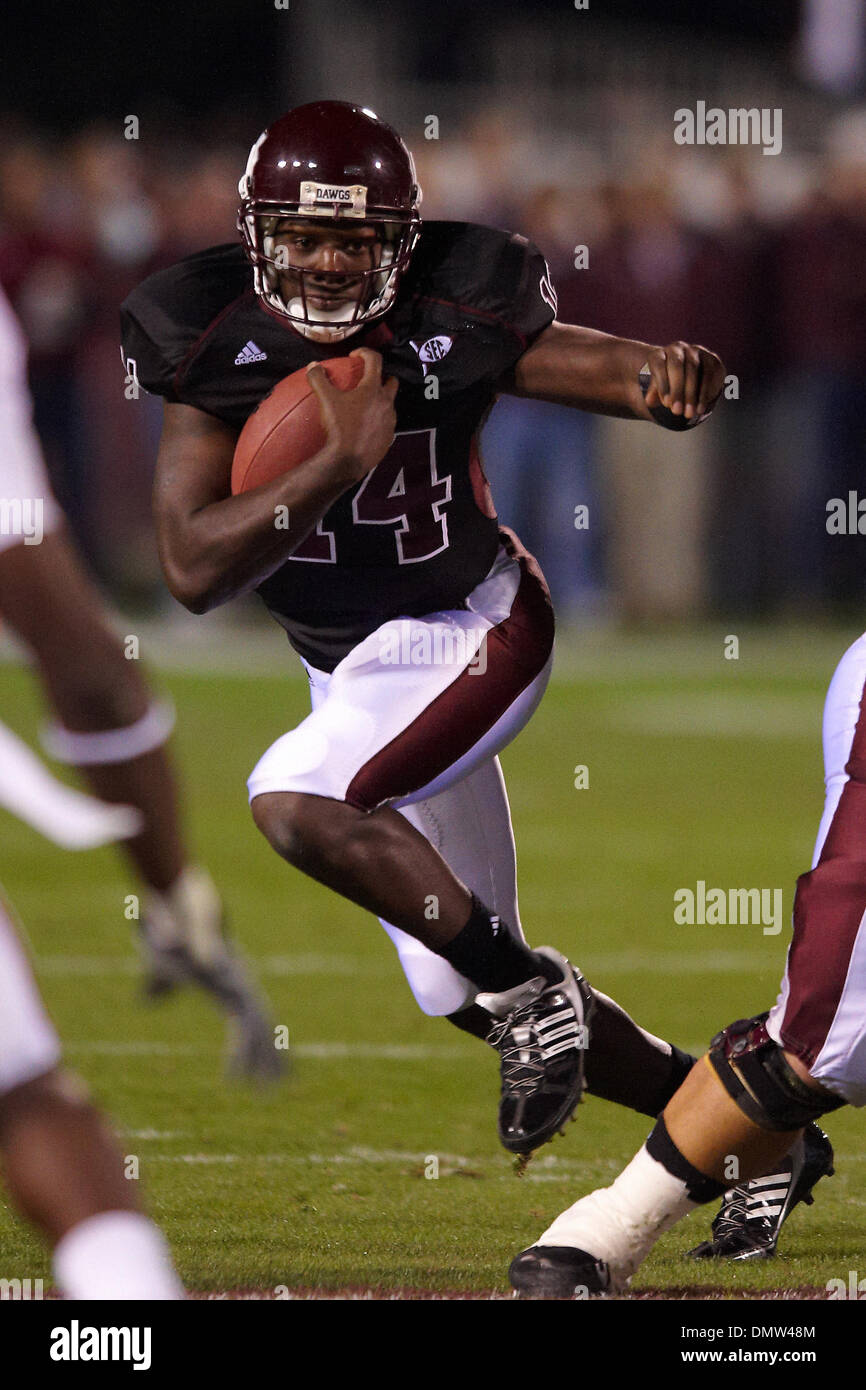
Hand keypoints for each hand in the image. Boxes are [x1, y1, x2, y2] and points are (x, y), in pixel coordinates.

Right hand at [306, 348, 397, 482]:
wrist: (348, 460)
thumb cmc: (339, 427)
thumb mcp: (326, 400)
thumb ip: (318, 379)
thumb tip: (312, 366)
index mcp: (373, 389)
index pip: (375, 360)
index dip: (365, 352)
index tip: (355, 356)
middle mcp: (387, 402)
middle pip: (391, 381)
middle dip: (382, 377)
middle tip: (366, 381)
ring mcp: (390, 421)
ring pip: (390, 404)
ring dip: (381, 400)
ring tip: (364, 405)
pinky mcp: (389, 437)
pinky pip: (386, 423)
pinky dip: (378, 419)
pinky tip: (365, 425)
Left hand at [641, 342, 725, 422]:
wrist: (689, 378)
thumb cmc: (668, 384)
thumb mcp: (659, 389)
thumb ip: (654, 393)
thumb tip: (649, 401)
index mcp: (660, 354)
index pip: (658, 364)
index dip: (662, 384)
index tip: (666, 403)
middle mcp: (677, 348)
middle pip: (676, 365)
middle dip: (677, 390)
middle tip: (677, 410)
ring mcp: (695, 351)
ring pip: (693, 369)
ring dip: (691, 394)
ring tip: (689, 413)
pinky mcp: (711, 358)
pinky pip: (708, 374)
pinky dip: (704, 393)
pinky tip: (700, 408)